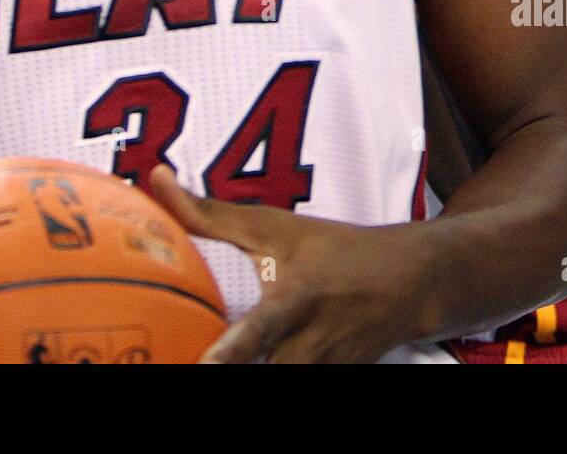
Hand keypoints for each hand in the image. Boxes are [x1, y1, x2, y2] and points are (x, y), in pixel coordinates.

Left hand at [148, 165, 429, 361]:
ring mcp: (323, 372)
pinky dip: (268, 377)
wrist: (410, 284)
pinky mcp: (331, 386)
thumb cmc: (332, 250)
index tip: (204, 367)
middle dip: (231, 372)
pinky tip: (229, 364)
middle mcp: (309, 345)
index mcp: (296, 299)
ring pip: (279, 384)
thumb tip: (156, 180)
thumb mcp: (274, 227)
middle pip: (269, 375)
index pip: (259, 332)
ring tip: (207, 366)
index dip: (230, 354)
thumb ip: (210, 214)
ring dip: (248, 375)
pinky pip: (289, 387)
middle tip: (195, 365)